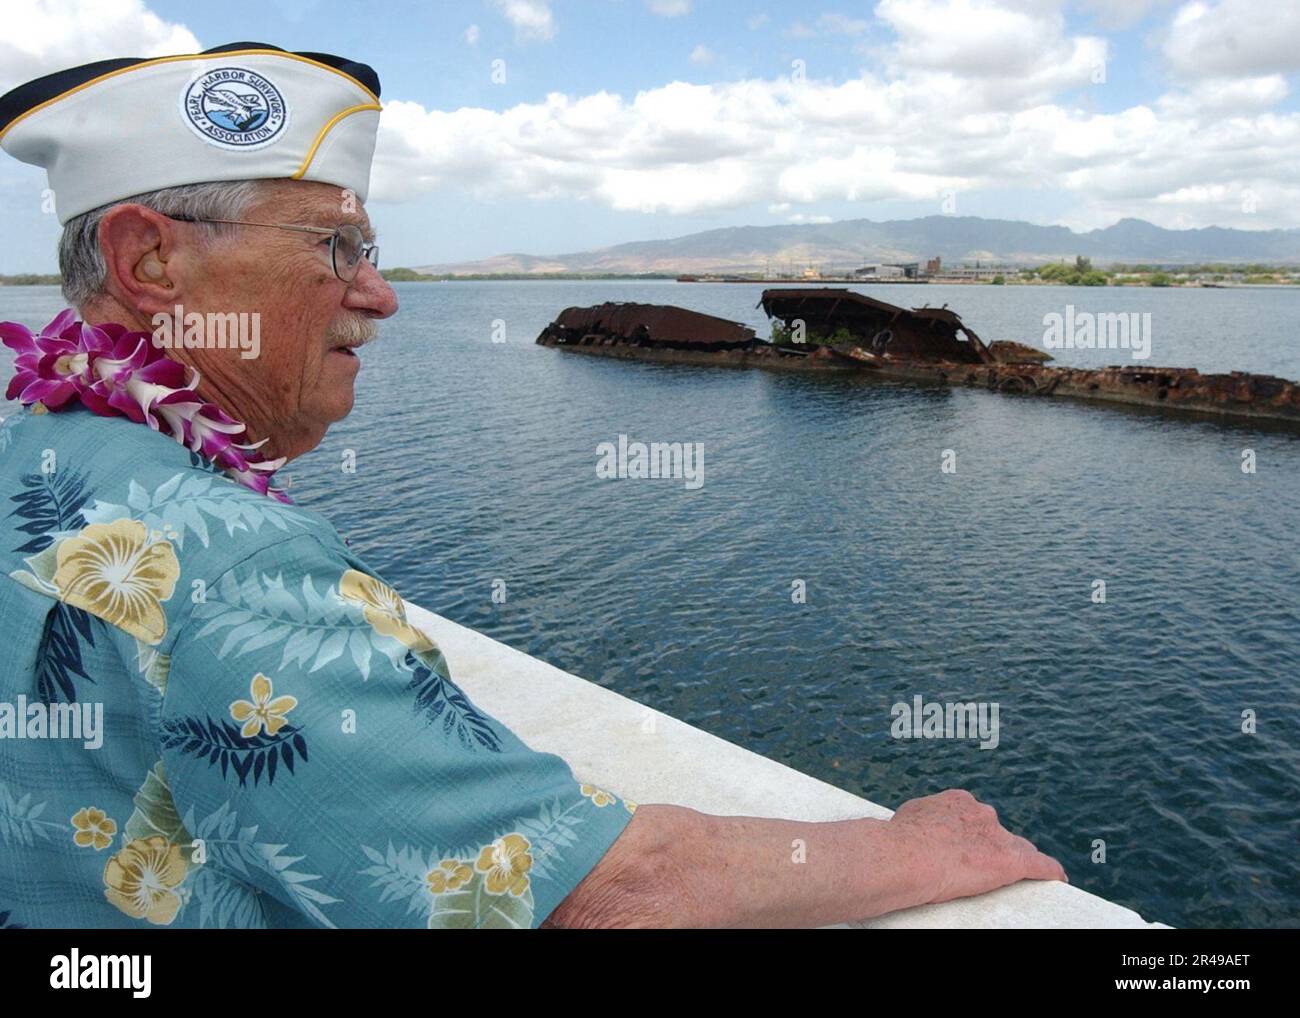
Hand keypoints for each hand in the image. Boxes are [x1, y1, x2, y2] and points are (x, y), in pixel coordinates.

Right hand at [888, 788, 1067, 905]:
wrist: (906, 855)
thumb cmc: (900, 838)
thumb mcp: (911, 816)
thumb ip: (925, 818)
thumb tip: (919, 825)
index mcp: (959, 801)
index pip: (977, 818)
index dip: (974, 833)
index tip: (967, 846)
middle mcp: (982, 813)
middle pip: (999, 832)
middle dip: (992, 846)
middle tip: (979, 864)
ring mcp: (998, 836)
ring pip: (1018, 848)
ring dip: (1017, 859)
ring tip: (1019, 875)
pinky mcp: (1010, 861)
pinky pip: (1039, 865)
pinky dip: (1049, 871)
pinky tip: (1058, 878)